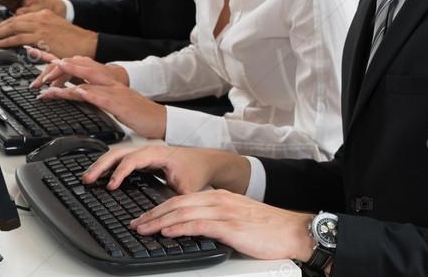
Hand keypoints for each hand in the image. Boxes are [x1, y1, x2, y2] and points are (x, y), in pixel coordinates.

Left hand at [0, 9, 98, 57]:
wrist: (87, 43)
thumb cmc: (74, 41)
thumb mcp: (55, 32)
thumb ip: (40, 36)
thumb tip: (28, 46)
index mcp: (44, 14)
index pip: (20, 16)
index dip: (6, 22)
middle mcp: (41, 17)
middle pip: (13, 19)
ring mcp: (41, 26)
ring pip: (13, 26)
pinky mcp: (41, 37)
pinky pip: (19, 37)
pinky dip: (7, 40)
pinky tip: (0, 43)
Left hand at [33, 57, 164, 138]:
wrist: (159, 119)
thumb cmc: (137, 112)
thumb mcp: (115, 100)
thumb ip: (99, 94)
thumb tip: (81, 93)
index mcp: (110, 81)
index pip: (85, 67)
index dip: (67, 63)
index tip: (50, 63)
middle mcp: (111, 83)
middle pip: (85, 69)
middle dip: (64, 67)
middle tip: (46, 67)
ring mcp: (116, 93)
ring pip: (89, 82)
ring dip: (69, 80)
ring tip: (53, 79)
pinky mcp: (120, 105)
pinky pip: (103, 98)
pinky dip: (90, 94)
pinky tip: (79, 92)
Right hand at [82, 144, 252, 195]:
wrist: (207, 161)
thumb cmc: (198, 171)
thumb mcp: (189, 189)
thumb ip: (176, 201)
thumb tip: (166, 215)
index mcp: (159, 153)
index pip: (133, 159)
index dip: (120, 172)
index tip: (111, 186)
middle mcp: (149, 150)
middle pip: (119, 151)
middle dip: (101, 164)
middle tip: (87, 179)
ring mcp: (145, 153)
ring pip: (118, 153)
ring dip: (102, 164)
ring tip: (87, 177)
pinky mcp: (143, 159)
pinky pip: (122, 158)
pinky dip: (109, 165)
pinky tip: (100, 175)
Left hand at [130, 189, 315, 261]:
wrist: (292, 231)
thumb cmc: (268, 229)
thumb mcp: (237, 219)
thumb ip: (217, 219)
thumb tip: (196, 228)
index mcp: (219, 197)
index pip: (181, 200)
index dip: (160, 208)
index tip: (145, 217)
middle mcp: (218, 200)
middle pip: (176, 203)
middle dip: (152, 214)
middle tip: (135, 224)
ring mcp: (223, 211)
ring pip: (182, 212)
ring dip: (158, 221)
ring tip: (143, 229)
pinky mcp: (229, 226)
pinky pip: (197, 224)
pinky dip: (178, 227)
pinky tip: (166, 232)